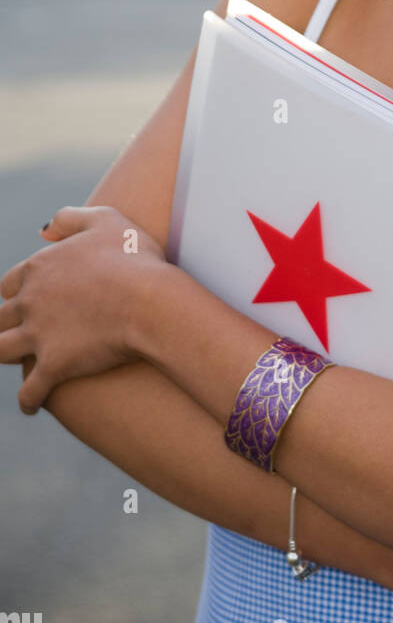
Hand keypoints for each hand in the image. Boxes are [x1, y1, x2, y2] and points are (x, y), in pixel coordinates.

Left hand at [0, 206, 166, 413]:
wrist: (149, 300)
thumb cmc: (134, 258)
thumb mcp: (106, 219)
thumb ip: (71, 218)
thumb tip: (43, 230)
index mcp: (39, 268)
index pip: (10, 284)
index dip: (18, 294)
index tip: (30, 302)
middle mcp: (30, 302)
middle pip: (1, 318)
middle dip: (7, 325)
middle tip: (21, 334)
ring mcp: (38, 335)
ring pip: (2, 351)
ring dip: (8, 356)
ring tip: (21, 365)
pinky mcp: (52, 366)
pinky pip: (28, 391)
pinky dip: (27, 399)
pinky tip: (32, 404)